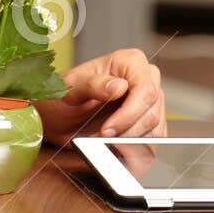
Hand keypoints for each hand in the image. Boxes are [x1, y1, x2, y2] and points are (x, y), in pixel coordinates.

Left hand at [35, 47, 165, 146]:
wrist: (58, 116)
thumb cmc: (64, 96)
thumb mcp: (69, 88)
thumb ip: (91, 84)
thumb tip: (119, 86)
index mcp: (131, 62)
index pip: (145, 91)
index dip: (129, 114)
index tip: (107, 130)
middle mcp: (146, 79)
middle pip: (152, 113)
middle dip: (126, 132)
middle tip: (100, 139)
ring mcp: (151, 103)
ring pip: (154, 131)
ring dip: (128, 143)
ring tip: (102, 142)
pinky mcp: (150, 124)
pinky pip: (151, 143)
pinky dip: (132, 150)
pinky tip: (112, 148)